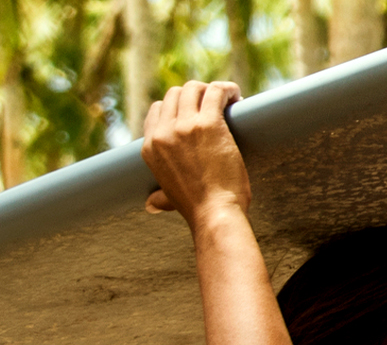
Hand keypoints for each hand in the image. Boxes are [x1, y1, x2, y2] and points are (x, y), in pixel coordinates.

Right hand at [142, 81, 249, 225]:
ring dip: (211, 89)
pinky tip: (236, 96)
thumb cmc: (198, 209)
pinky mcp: (209, 124)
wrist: (214, 214)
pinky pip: (215, 92)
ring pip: (193, 89)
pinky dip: (227, 90)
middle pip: (175, 94)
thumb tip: (151, 204)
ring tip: (229, 100)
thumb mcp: (168, 199)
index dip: (178, 106)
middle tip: (215, 105)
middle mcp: (163, 133)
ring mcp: (184, 126)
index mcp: (150, 147)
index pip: (158, 109)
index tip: (196, 112)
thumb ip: (158, 197)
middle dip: (196, 94)